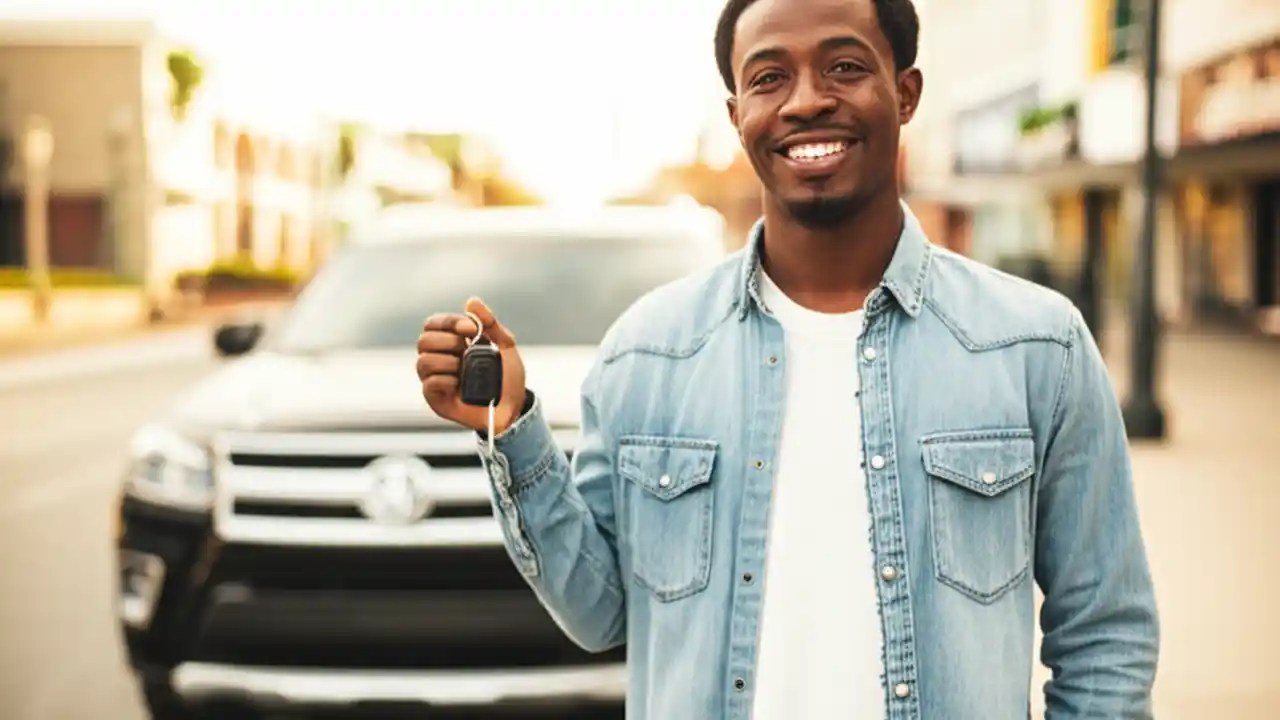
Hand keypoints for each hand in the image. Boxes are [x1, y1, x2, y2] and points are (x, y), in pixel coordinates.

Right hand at [417, 297, 527, 435]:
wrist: (513, 407)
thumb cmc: (507, 378)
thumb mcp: (505, 346)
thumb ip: (490, 323)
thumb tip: (472, 301)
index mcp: (450, 343)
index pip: (433, 324)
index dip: (448, 322)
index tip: (470, 329)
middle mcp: (438, 359)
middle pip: (423, 340)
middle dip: (448, 342)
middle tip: (467, 351)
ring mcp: (435, 379)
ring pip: (424, 361)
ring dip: (448, 362)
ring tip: (464, 370)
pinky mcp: (435, 399)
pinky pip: (429, 384)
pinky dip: (446, 380)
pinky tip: (460, 384)